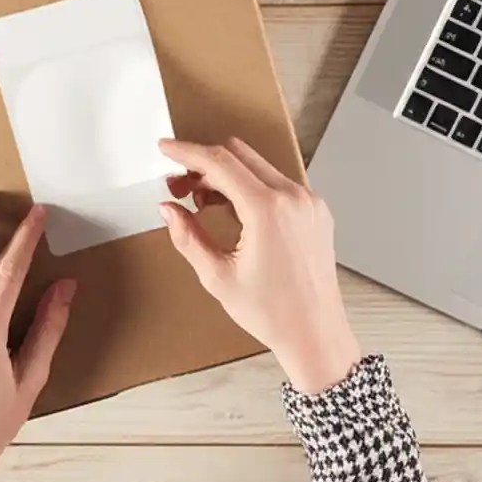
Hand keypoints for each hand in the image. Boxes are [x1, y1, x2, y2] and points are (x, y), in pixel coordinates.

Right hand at [158, 138, 360, 393]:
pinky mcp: (316, 211)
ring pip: (259, 167)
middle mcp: (293, 197)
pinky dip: (252, 186)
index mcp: (268, 209)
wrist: (315, 332)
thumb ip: (188, 236)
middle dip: (204, 164)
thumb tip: (168, 209)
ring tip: (202, 201)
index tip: (165, 148)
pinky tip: (234, 210)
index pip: (219, 162)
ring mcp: (309, 202)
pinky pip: (279, 183)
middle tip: (178, 185)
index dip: (187, 152)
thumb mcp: (217, 276)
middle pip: (239, 155)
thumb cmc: (271, 312)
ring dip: (228, 175)